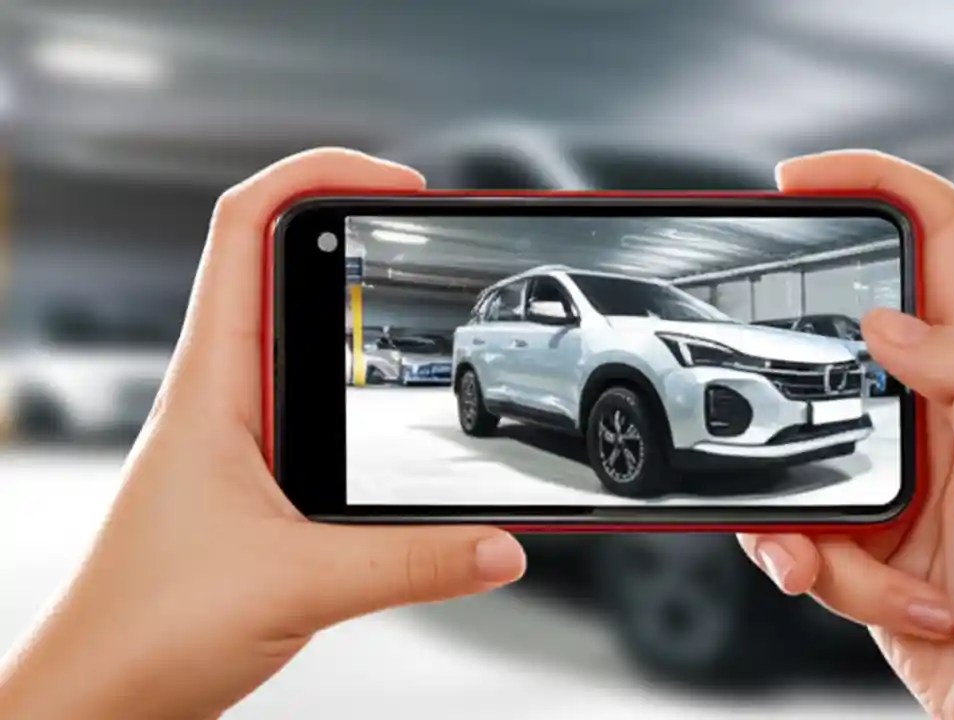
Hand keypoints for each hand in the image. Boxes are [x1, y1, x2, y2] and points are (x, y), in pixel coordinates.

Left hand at [0, 149, 526, 718]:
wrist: (95, 697)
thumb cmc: (143, 630)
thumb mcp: (299, 586)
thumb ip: (415, 563)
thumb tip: (501, 544)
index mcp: (212, 385)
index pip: (247, 228)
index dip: (321, 176)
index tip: (400, 182)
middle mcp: (222, 396)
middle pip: (277, 262)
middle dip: (353, 225)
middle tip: (427, 228)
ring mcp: (238, 437)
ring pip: (296, 332)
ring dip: (354, 300)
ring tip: (421, 293)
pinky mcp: (257, 481)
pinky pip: (313, 401)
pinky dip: (360, 379)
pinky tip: (397, 407)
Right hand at [739, 151, 953, 718]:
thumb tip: (885, 319)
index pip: (940, 234)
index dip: (873, 184)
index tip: (796, 178)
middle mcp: (945, 413)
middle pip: (840, 341)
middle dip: (788, 377)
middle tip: (752, 397)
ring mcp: (903, 476)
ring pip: (799, 444)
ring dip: (796, 506)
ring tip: (823, 555)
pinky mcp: (871, 538)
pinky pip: (801, 522)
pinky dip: (805, 559)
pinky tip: (836, 585)